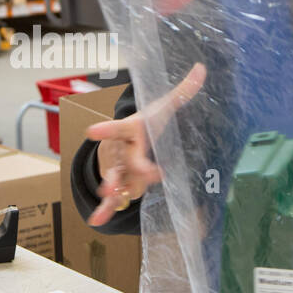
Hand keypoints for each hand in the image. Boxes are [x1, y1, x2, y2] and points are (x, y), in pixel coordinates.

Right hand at [84, 63, 206, 226]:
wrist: (126, 137)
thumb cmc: (148, 122)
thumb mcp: (164, 107)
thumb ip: (183, 91)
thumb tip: (201, 68)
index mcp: (131, 130)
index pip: (118, 127)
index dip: (105, 129)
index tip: (90, 131)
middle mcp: (121, 149)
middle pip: (122, 159)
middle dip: (125, 168)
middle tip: (129, 175)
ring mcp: (117, 167)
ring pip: (114, 179)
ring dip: (111, 189)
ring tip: (109, 196)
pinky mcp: (119, 183)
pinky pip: (110, 199)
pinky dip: (103, 211)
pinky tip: (97, 223)